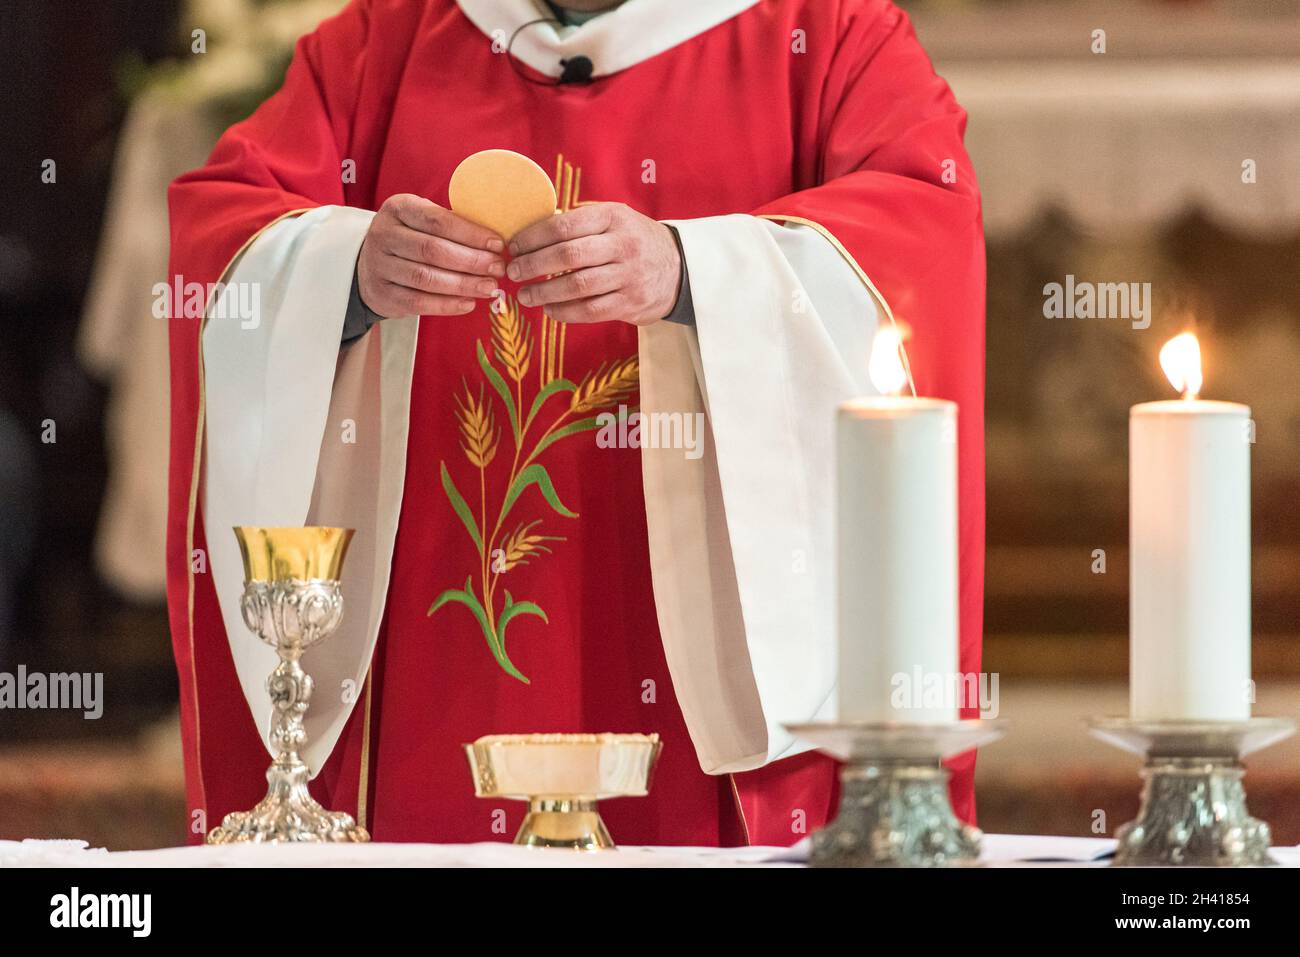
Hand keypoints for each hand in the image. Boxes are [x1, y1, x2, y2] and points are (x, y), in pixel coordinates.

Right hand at [357, 194, 505, 317]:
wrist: (370, 265)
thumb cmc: (410, 239)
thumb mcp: (422, 221)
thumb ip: (451, 226)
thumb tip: (495, 244)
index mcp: (399, 208)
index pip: (437, 220)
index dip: (470, 234)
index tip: (498, 245)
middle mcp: (384, 234)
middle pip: (432, 250)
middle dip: (471, 261)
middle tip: (498, 269)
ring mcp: (379, 265)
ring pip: (426, 278)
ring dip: (463, 284)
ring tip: (489, 288)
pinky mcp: (382, 294)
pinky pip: (418, 302)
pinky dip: (446, 305)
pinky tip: (469, 303)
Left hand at [506, 202, 681, 325]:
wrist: (678, 268)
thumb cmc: (632, 241)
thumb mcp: (613, 219)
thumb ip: (580, 224)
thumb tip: (530, 231)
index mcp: (613, 217)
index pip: (565, 225)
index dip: (533, 237)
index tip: (514, 246)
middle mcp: (623, 244)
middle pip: (569, 255)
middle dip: (534, 265)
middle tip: (513, 272)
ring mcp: (629, 275)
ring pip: (578, 286)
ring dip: (545, 292)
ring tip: (525, 295)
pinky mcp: (631, 302)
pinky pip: (591, 310)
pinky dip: (565, 311)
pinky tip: (550, 309)